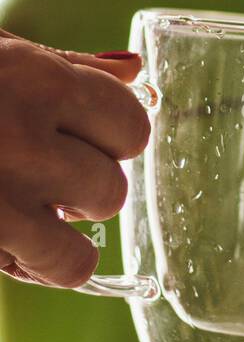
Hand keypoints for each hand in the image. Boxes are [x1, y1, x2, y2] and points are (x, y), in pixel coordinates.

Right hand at [0, 36, 150, 288]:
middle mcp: (21, 144)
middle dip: (84, 184)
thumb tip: (134, 70)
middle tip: (45, 169)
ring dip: (61, 239)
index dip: (113, 132)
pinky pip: (40, 277)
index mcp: (33, 81)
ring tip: (28, 211)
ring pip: (79, 254)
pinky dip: (32, 265)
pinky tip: (10, 237)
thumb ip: (64, 64)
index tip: (89, 130)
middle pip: (110, 190)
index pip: (130, 125)